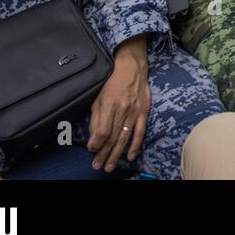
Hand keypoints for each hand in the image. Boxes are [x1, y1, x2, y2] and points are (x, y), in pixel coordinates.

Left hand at [88, 36, 150, 172]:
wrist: (132, 67)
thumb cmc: (112, 82)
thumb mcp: (98, 97)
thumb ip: (96, 118)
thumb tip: (93, 139)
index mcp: (109, 104)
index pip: (103, 130)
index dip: (96, 143)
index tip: (91, 151)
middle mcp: (123, 109)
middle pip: (113, 137)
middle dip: (104, 154)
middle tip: (97, 167)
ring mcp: (134, 111)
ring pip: (125, 137)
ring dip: (117, 154)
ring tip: (109, 166)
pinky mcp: (143, 112)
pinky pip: (139, 131)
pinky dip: (135, 145)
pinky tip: (130, 156)